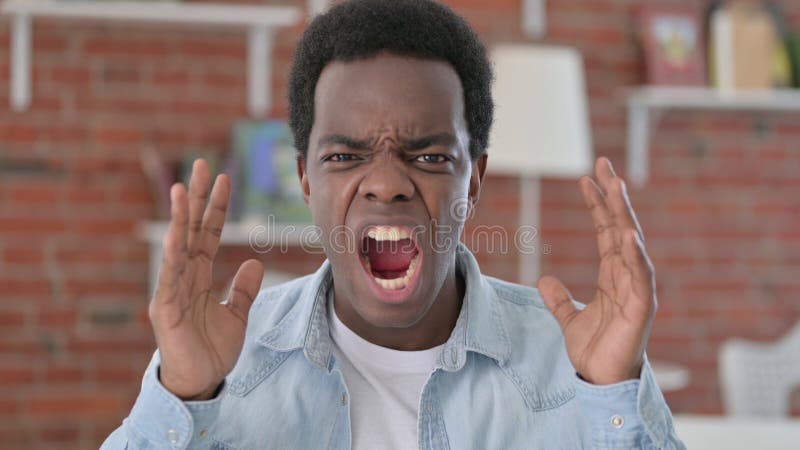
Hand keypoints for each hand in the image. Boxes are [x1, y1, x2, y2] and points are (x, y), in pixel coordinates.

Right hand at [148, 159, 263, 399]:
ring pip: (177, 247)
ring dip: (181, 218)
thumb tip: (255, 264)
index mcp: (199, 276)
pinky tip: (177, 234)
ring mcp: (172, 290)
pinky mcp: (165, 309)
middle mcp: (183, 276)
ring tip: (184, 189)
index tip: (225, 179)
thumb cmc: (212, 350)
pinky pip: (170, 278)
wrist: (200, 383)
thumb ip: (244, 290)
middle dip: (198, 198)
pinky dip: (173, 256)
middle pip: (192, 229)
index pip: (209, 233)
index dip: (217, 207)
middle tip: (202, 165)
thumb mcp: (237, 316)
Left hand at [538, 157, 655, 384]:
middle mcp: (627, 276)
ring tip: (616, 185)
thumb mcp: (569, 319)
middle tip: (603, 163)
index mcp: (612, 275)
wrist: (601, 382)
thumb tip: (544, 278)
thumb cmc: (594, 351)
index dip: (597, 204)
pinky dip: (635, 254)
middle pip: (619, 227)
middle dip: (613, 195)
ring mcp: (636, 289)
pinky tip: (628, 232)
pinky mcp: (641, 307)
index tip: (587, 177)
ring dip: (623, 213)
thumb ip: (558, 299)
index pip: (605, 230)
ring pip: (631, 243)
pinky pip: (639, 276)